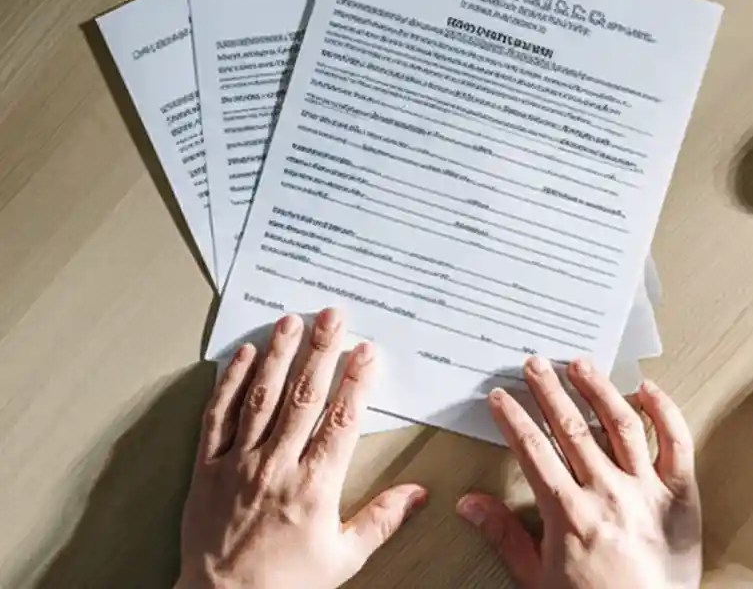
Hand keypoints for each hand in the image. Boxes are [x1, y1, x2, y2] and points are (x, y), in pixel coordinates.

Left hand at [176, 308, 426, 588]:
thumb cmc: (285, 584)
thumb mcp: (343, 558)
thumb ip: (382, 520)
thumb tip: (419, 495)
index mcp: (314, 486)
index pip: (341, 420)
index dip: (356, 382)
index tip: (367, 352)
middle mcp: (276, 466)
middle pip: (303, 396)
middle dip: (321, 350)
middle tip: (333, 315)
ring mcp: (239, 464)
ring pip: (261, 397)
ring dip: (279, 355)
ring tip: (291, 321)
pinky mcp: (207, 469)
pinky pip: (218, 417)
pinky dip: (231, 384)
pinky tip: (244, 357)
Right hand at [456, 357, 700, 588]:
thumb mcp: (536, 578)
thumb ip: (504, 535)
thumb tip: (470, 504)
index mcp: (568, 513)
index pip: (533, 450)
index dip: (513, 419)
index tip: (500, 398)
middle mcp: (607, 493)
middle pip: (572, 427)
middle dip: (548, 392)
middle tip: (534, 366)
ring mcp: (646, 490)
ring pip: (619, 423)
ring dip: (596, 389)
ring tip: (580, 365)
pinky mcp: (680, 493)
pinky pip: (675, 442)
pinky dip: (663, 410)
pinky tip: (646, 388)